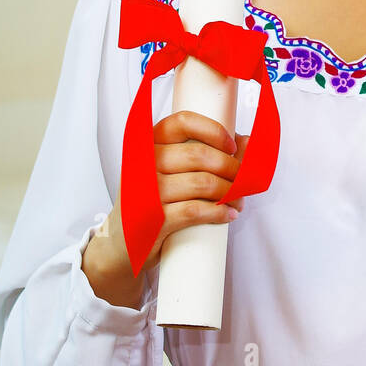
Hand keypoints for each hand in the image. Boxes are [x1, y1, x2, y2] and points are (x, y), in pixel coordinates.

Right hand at [82, 113, 248, 306]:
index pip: (182, 121)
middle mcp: (143, 163)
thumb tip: (246, 141)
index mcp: (147, 144)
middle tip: (242, 182)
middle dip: (231, 169)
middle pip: (199, 155)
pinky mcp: (151, 219)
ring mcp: (145, 191)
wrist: (119, 244)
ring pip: (202, 183)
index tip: (232, 146)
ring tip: (238, 202)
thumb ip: (202, 153)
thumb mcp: (168, 173)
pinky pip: (195, 210)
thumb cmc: (151, 202)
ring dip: (230, 193)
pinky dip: (219, 212)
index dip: (212, 130)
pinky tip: (228, 215)